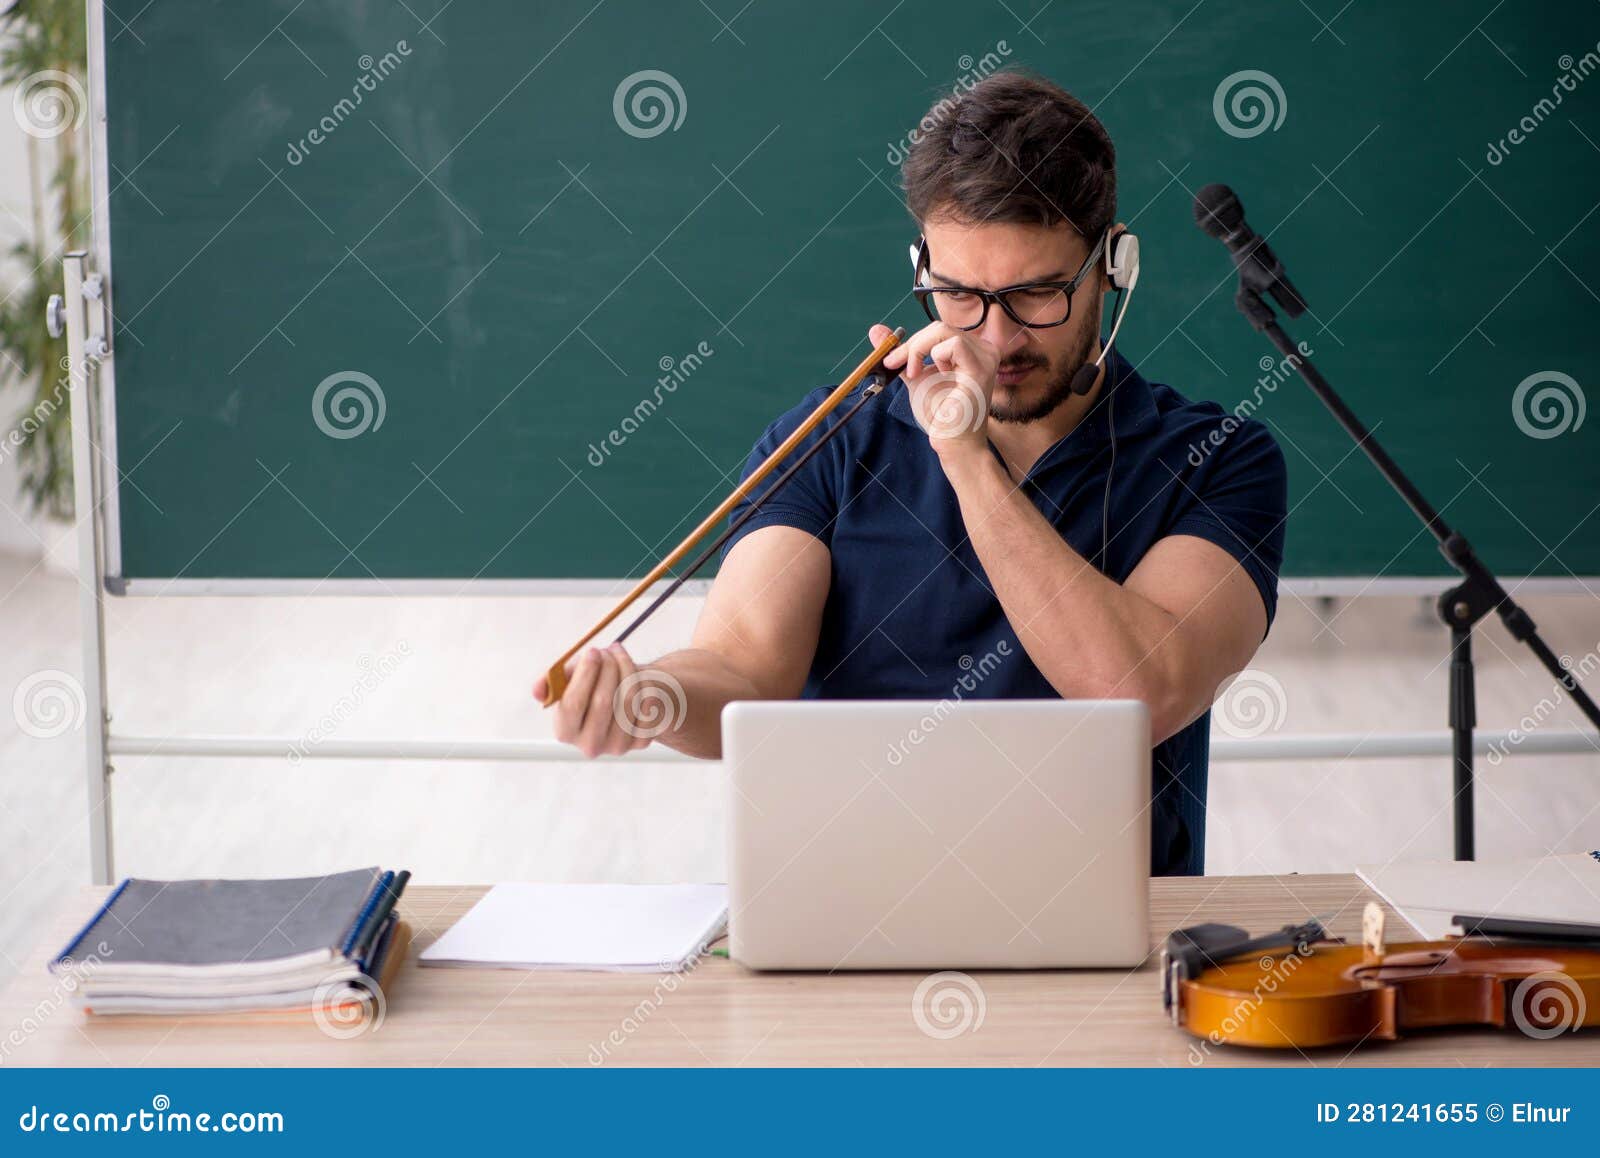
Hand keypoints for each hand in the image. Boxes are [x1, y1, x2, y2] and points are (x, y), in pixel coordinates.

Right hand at [534, 644, 683, 757]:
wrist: (622, 697)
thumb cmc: (590, 685)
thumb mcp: (568, 680)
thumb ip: (551, 682)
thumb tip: (538, 691)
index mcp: (565, 731)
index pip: (572, 705)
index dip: (584, 675)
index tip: (593, 651)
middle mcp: (590, 745)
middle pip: (602, 702)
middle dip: (607, 668)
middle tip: (607, 649)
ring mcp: (618, 746)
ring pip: (628, 699)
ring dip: (625, 668)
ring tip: (618, 653)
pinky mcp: (641, 741)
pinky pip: (646, 704)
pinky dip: (643, 681)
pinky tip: (634, 671)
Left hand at [874, 321, 997, 452]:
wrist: (951, 442)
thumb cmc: (940, 414)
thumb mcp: (915, 376)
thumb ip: (900, 353)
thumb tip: (876, 331)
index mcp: (971, 350)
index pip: (938, 331)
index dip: (912, 342)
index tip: (892, 359)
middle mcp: (983, 351)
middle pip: (939, 328)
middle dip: (911, 345)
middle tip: (894, 364)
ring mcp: (985, 358)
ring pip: (944, 331)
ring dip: (918, 350)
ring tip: (912, 374)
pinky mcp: (980, 370)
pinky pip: (954, 344)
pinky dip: (935, 356)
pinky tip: (934, 376)